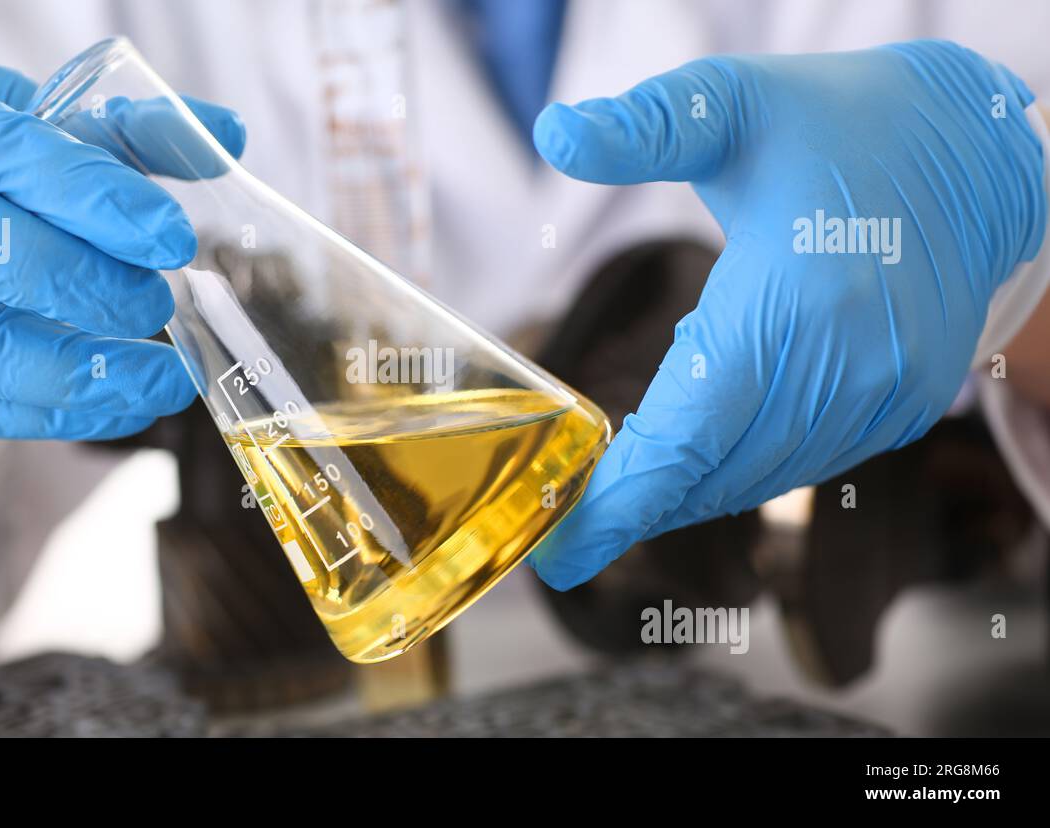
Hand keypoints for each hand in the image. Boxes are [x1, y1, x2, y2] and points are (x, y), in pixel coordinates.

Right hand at [0, 63, 244, 438]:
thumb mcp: (31, 123)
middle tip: (158, 304)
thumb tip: (226, 138)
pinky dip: (55, 415)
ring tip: (162, 380)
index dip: (94, 199)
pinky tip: (118, 402)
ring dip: (82, 376)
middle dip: (84, 285)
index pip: (4, 153)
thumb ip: (127, 133)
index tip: (171, 238)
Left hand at [529, 40, 1045, 588]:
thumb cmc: (843, 126)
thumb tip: (555, 131)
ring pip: (762, 477)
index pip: (690, 434)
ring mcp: (882, 394)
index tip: (562, 550)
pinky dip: (744, 468)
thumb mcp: (737, 103)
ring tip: (627, 490)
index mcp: (793, 299)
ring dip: (689, 490)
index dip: (623, 500)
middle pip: (718, 471)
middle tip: (574, 520)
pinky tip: (702, 449)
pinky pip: (806, 462)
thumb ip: (645, 128)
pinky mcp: (901, 405)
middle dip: (640, 503)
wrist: (977, 153)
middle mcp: (845, 364)